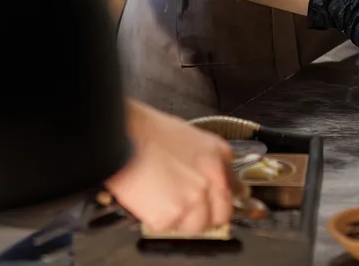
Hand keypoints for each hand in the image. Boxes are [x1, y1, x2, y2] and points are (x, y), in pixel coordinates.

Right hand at [105, 102, 232, 234]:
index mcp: (216, 157)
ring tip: (163, 199)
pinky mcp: (169, 216)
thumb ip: (207, 157)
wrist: (122, 136)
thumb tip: (211, 173)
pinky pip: (169, 227)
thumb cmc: (146, 131)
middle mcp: (209, 181)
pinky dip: (158, 219)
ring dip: (182, 219)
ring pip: (196, 226)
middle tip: (188, 205)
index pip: (236, 189)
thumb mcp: (189, 135)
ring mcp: (191, 201)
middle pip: (221, 214)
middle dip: (207, 213)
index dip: (225, 197)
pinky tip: (150, 200)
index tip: (221, 202)